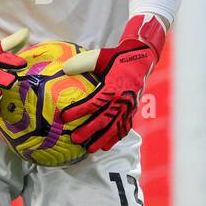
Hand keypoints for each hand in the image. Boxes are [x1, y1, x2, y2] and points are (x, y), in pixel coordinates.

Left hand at [60, 14, 166, 152]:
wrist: (141, 60)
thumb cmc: (117, 58)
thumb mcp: (100, 56)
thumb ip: (82, 62)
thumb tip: (64, 69)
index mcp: (113, 86)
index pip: (93, 102)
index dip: (79, 111)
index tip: (64, 117)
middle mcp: (122, 99)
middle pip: (104, 119)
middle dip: (88, 131)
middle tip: (75, 139)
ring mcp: (129, 107)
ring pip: (114, 127)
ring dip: (101, 139)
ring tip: (89, 149)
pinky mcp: (133, 111)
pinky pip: (124, 128)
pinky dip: (115, 138)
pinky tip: (105, 146)